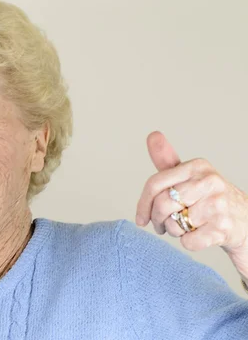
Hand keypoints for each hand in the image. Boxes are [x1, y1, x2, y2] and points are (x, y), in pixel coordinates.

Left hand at [135, 132, 247, 263]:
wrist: (246, 222)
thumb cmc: (210, 198)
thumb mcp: (189, 176)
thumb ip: (168, 160)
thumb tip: (152, 135)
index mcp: (198, 166)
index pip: (155, 183)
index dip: (143, 203)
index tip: (140, 218)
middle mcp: (210, 182)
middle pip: (163, 204)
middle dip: (157, 219)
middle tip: (161, 225)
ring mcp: (219, 205)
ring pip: (174, 224)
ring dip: (173, 231)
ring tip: (184, 226)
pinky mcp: (224, 228)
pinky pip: (188, 242)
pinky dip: (188, 242)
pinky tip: (198, 235)